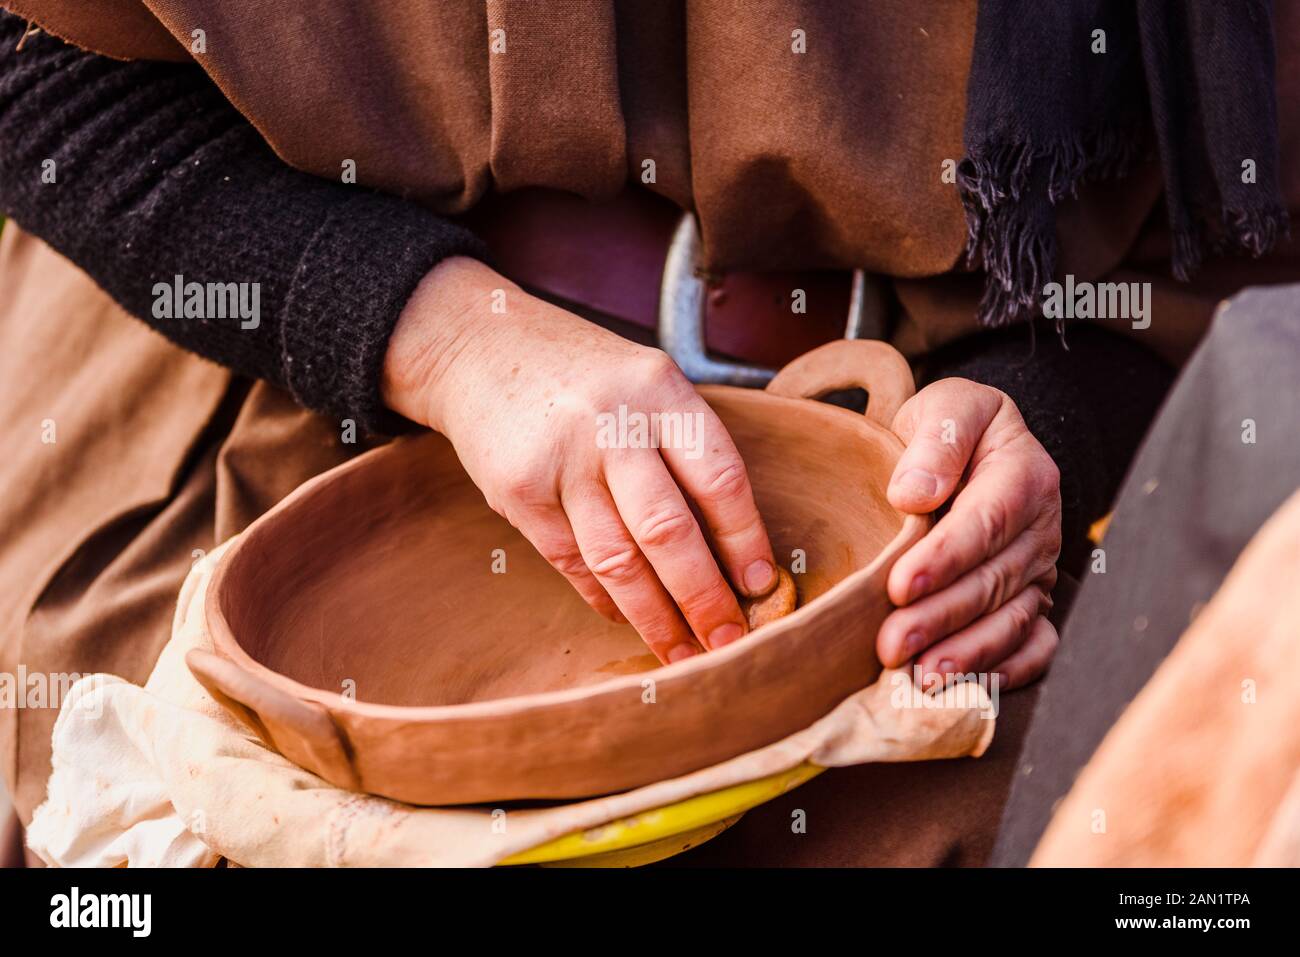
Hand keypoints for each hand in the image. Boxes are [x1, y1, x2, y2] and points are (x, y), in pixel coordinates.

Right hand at [381, 257, 777, 663]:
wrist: (482, 345)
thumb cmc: (584, 375)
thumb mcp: (646, 384)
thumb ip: (685, 451)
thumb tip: (731, 552)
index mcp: (661, 390)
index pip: (719, 478)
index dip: (745, 541)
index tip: (761, 588)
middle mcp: (612, 424)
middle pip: (669, 532)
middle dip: (704, 599)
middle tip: (729, 643)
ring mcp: (561, 460)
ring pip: (618, 561)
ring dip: (655, 618)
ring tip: (683, 653)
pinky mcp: (519, 493)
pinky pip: (572, 563)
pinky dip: (603, 599)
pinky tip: (625, 616)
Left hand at [876, 378, 1060, 689]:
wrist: (970, 449)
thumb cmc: (949, 431)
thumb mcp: (944, 408)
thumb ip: (937, 441)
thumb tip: (913, 495)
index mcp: (1024, 475)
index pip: (986, 521)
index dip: (945, 559)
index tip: (900, 585)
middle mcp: (1041, 528)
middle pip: (994, 581)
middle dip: (942, 618)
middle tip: (892, 646)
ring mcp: (1041, 569)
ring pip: (1013, 619)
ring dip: (967, 654)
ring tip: (921, 678)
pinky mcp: (1034, 600)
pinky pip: (1036, 644)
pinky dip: (1008, 670)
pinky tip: (967, 688)